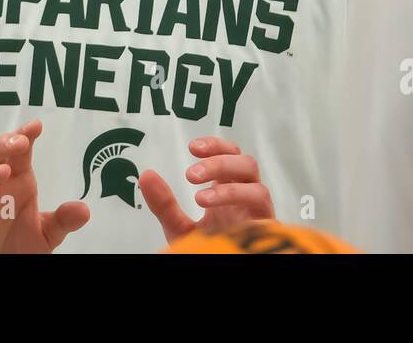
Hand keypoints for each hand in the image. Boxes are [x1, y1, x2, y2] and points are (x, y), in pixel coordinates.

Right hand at [0, 119, 89, 252]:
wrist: (4, 269)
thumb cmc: (20, 246)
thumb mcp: (48, 233)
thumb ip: (63, 220)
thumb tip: (82, 210)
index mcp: (16, 182)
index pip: (18, 152)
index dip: (24, 135)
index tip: (36, 126)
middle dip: (1, 144)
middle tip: (18, 142)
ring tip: (3, 172)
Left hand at [138, 136, 274, 243]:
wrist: (216, 267)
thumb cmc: (205, 248)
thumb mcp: (178, 227)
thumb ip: (164, 204)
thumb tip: (145, 175)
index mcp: (229, 189)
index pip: (231, 155)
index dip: (215, 146)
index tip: (192, 147)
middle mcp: (247, 197)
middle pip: (246, 164)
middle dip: (219, 163)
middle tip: (190, 175)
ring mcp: (259, 214)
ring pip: (258, 186)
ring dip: (228, 188)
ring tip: (200, 198)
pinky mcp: (267, 229)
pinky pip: (262, 209)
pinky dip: (238, 201)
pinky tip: (213, 208)